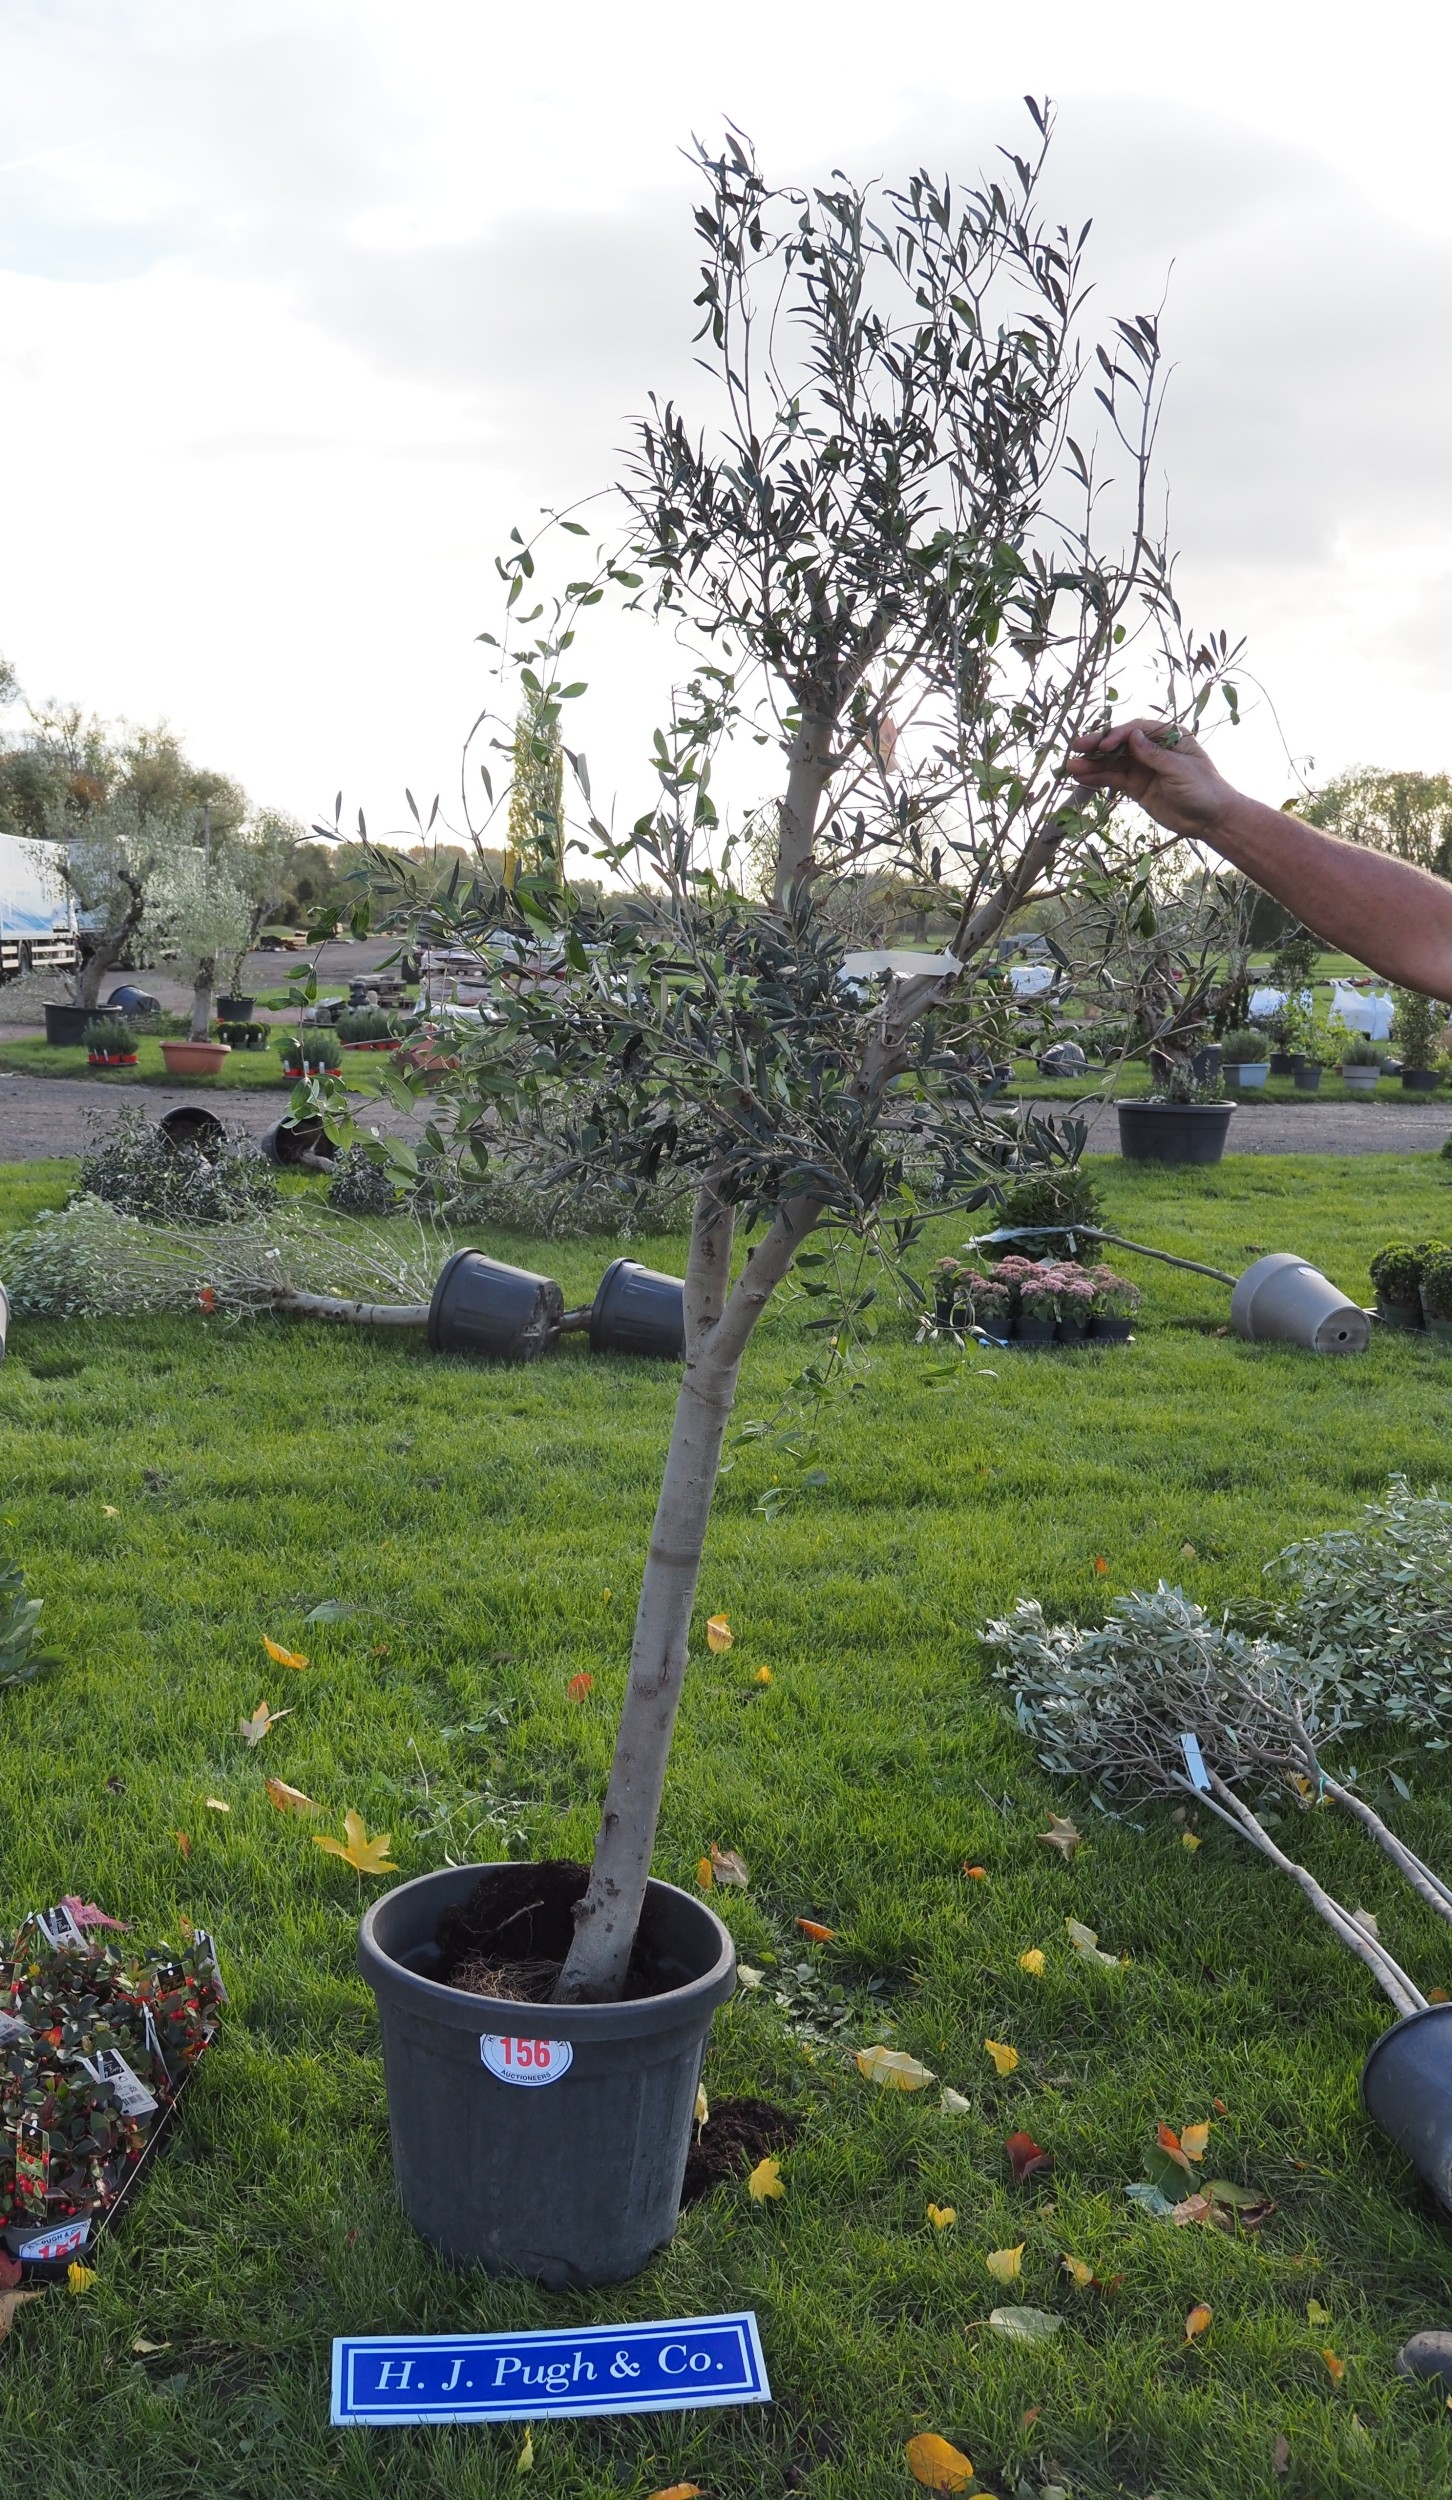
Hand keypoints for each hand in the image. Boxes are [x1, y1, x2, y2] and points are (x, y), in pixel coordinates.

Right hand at [1063, 720, 1239, 841]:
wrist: (1210, 819)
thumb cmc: (1204, 788)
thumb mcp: (1181, 769)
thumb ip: (1154, 754)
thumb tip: (1131, 735)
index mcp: (1169, 737)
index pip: (1137, 730)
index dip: (1118, 735)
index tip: (1104, 744)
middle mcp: (1152, 749)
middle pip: (1121, 743)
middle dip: (1099, 745)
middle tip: (1077, 746)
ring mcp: (1142, 768)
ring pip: (1113, 762)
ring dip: (1093, 764)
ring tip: (1070, 766)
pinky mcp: (1136, 786)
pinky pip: (1114, 780)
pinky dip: (1098, 779)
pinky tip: (1080, 778)